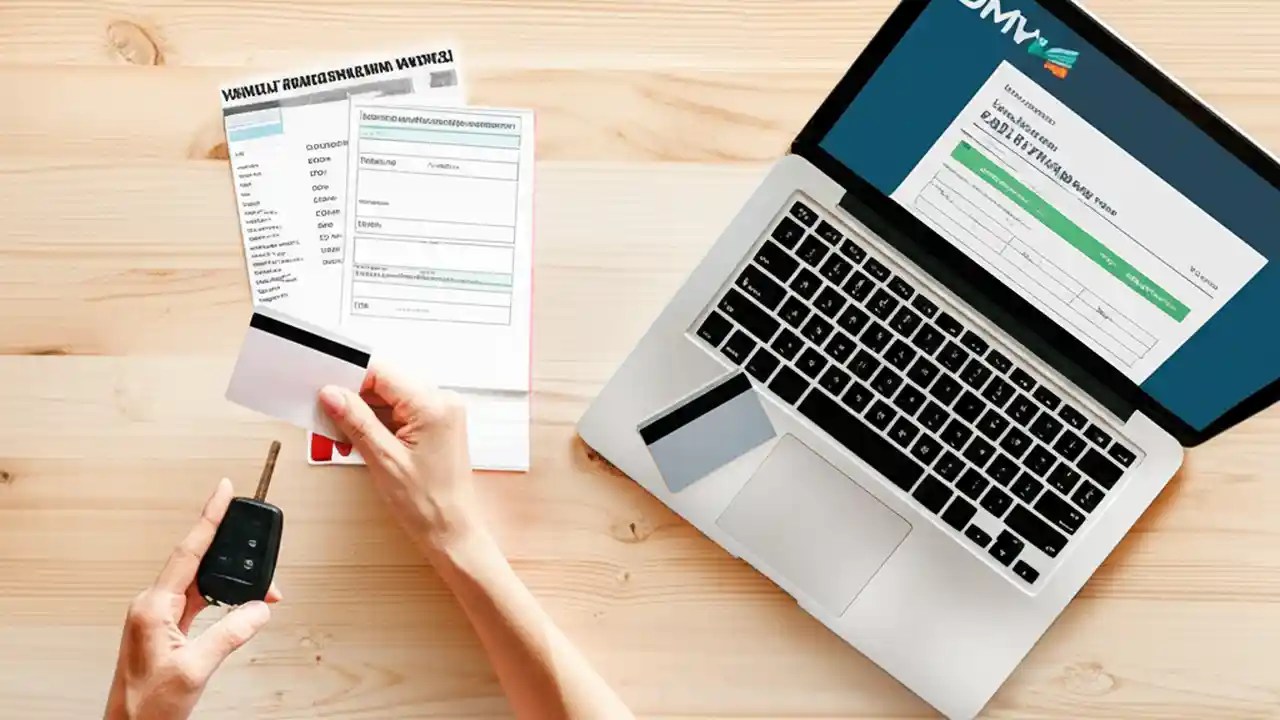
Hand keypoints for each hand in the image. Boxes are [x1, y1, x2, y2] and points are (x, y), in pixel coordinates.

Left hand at [104, 479, 281, 719]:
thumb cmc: (147, 708)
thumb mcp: (196, 669)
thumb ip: (231, 634)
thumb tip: (258, 608)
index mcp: (153, 607)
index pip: (188, 552)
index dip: (209, 518)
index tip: (223, 491)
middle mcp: (152, 606)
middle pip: (198, 564)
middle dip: (235, 557)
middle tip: (263, 552)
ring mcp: (157, 617)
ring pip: (202, 585)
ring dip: (232, 583)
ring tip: (263, 586)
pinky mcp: (165, 629)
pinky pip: (198, 602)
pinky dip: (223, 599)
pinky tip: (240, 602)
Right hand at [318, 364, 480, 556]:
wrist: (451, 531)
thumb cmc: (429, 504)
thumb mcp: (382, 459)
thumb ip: (356, 420)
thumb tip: (333, 394)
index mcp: (433, 405)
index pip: (382, 372)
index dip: (350, 380)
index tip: (326, 393)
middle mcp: (442, 402)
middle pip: (385, 384)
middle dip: (355, 402)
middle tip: (331, 422)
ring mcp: (441, 413)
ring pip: (390, 399)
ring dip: (365, 416)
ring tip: (347, 440)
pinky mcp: (436, 425)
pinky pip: (401, 413)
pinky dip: (379, 425)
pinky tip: (364, 443)